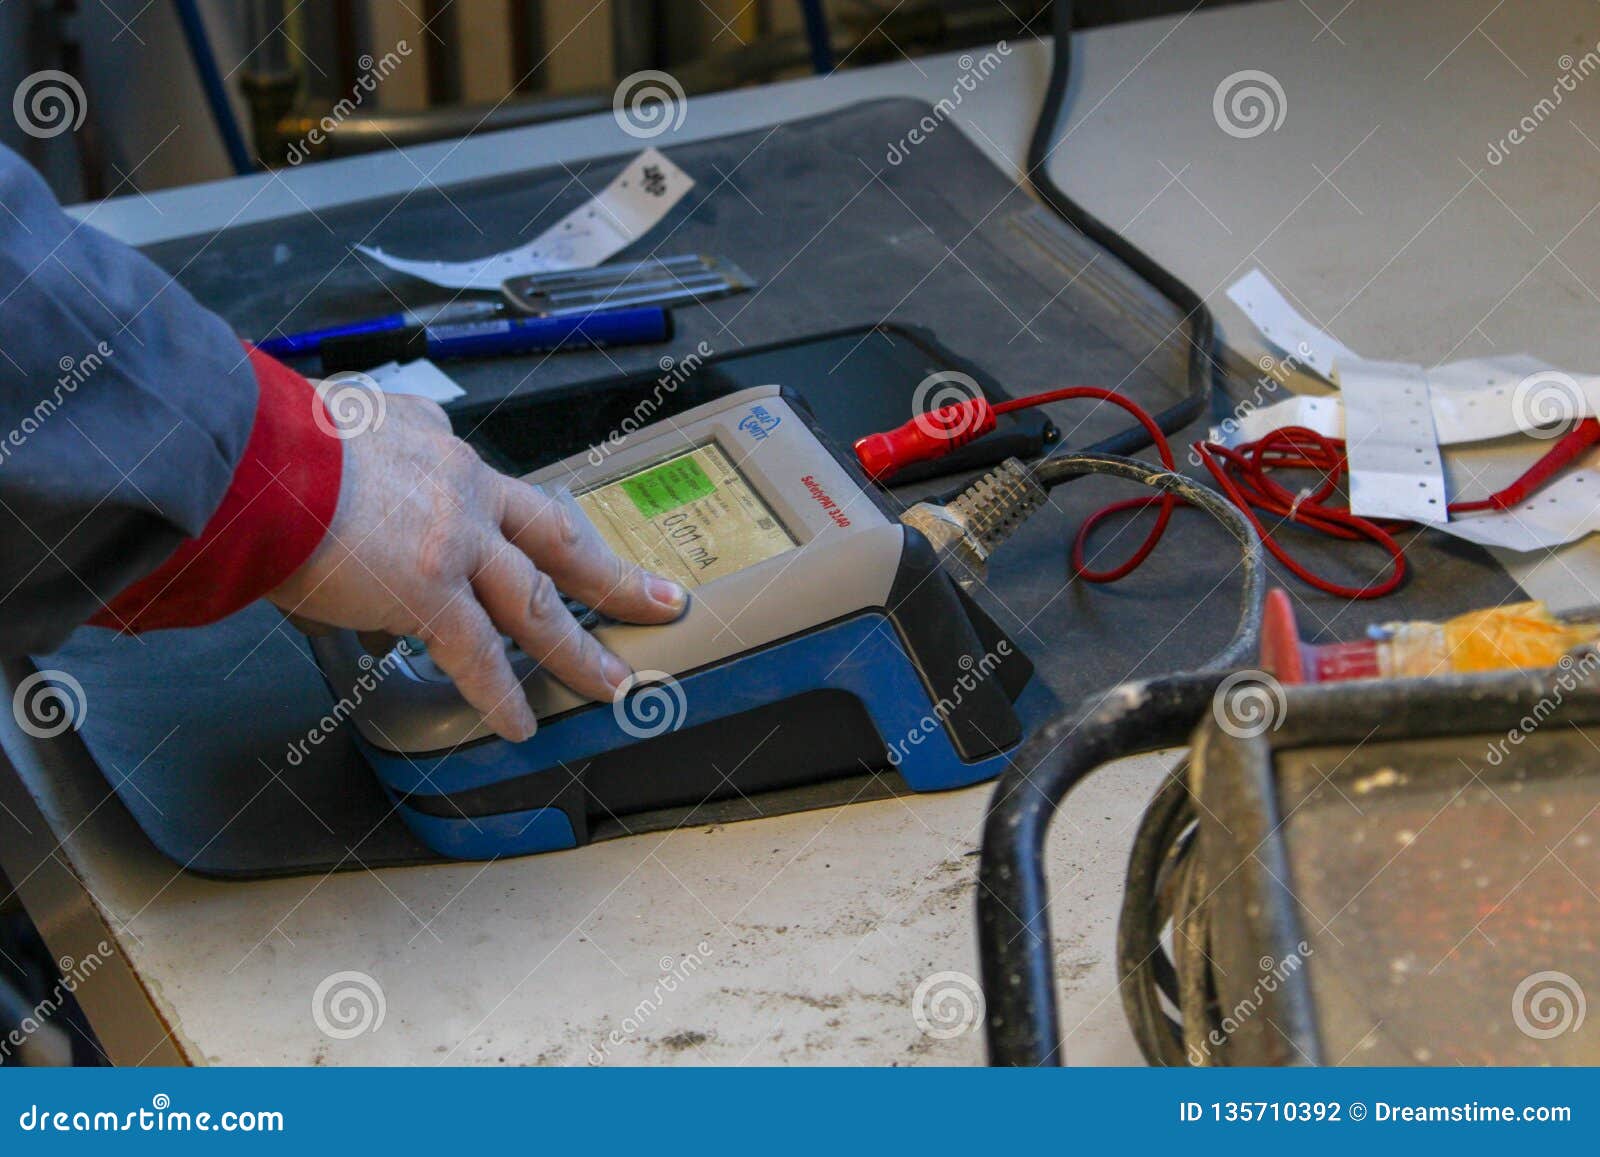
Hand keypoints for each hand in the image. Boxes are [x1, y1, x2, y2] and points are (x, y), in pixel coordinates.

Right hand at [269, 392, 687, 740]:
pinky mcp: (429, 587)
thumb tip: (331, 469)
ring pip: (537, 601)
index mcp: (433, 444)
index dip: (518, 517)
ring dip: (579, 648)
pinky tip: (518, 724)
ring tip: (612, 682)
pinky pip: (477, 654)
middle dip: (610, 574)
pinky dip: (499, 694)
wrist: (248, 455)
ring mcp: (454, 538)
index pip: (494, 486)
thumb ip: (352, 448)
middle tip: (656, 598)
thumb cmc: (268, 440)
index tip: (537, 533)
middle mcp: (459, 486)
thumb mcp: (330, 422)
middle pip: (556, 536)